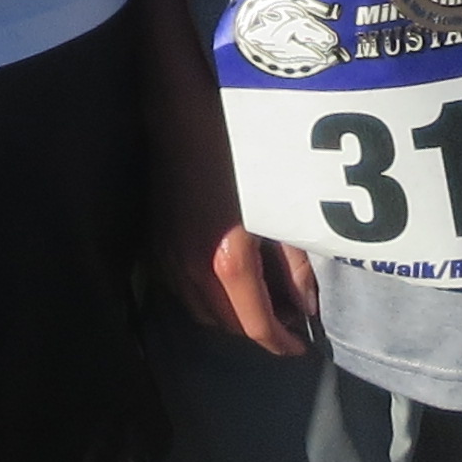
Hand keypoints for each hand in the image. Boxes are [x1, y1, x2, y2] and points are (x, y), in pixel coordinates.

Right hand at [148, 79, 314, 358]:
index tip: (303, 346)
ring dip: (230, 318)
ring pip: (200, 312)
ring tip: (257, 303)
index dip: (283, 344)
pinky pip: (181, 290)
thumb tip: (305, 308)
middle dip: (257, 332)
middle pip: (228, 326)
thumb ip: (294, 267)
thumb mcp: (281, 212)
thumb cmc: (243, 154)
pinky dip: (206, 298)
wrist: (185, 114)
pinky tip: (224, 282)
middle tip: (286, 320)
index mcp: (229, 264)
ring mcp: (169, 258)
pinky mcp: (156, 242)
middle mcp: (194, 271)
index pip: (257, 327)